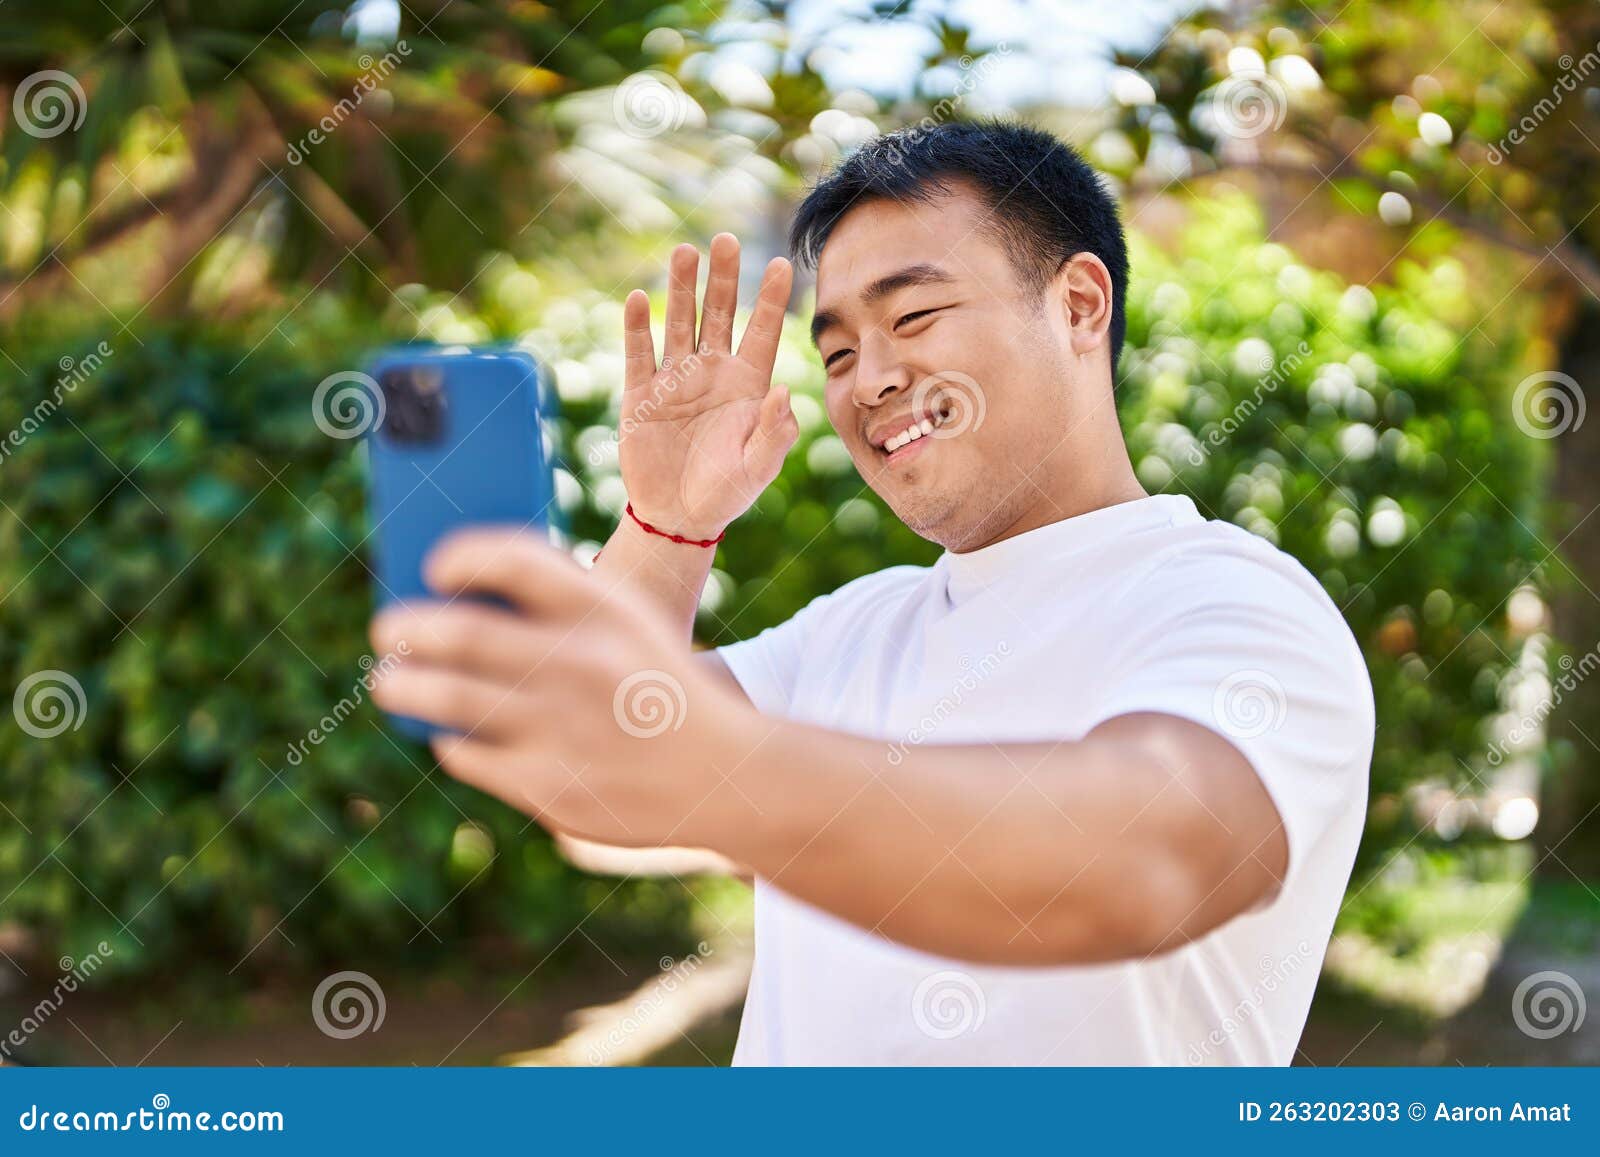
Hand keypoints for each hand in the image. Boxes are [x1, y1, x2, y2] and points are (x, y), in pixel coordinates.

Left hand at [368, 528, 759, 847]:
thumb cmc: (652, 683)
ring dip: (400, 685)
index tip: (433, 568)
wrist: (723, 775)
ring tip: (388, 681)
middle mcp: (581, 663)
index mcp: (604, 609)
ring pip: (446, 697)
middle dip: (404, 628)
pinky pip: (465, 754)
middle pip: (458, 631)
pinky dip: (447, 739)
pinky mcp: (550, 788)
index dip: (458, 556)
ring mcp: (563, 729)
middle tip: (387, 630)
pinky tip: (446, 732)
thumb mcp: (625, 622)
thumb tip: (443, 592)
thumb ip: (553, 596)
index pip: (508, 558)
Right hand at [620, 234, 798, 539]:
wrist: (678, 517)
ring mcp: (676, 380)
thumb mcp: (758, 468)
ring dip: (680, 289)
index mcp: (747, 385)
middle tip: (725, 239)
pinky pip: (639, 354)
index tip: (780, 263)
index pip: (762, 331)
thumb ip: (775, 432)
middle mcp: (713, 373)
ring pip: (679, 323)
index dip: (771, 299)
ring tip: (684, 251)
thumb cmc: (726, 494)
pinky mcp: (641, 394)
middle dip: (722, 278)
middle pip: (719, 314)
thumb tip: (783, 391)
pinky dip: (636, 327)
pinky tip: (637, 299)